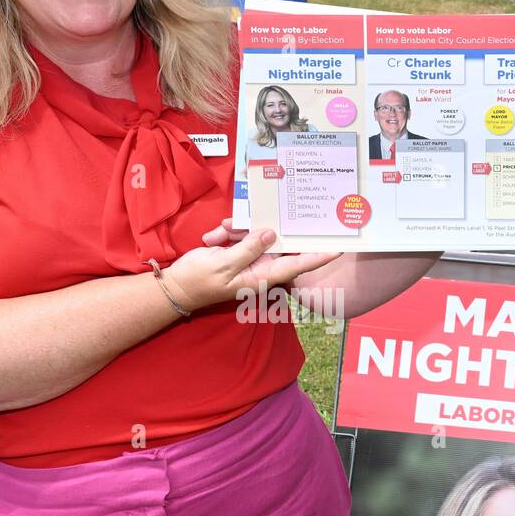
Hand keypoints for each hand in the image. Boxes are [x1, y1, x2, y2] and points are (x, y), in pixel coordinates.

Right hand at [162, 225, 337, 312]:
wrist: (176, 287)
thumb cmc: (197, 280)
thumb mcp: (222, 263)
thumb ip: (248, 248)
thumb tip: (271, 234)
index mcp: (261, 277)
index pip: (296, 265)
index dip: (318, 256)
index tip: (339, 248)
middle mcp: (260, 268)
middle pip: (273, 243)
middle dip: (256, 230)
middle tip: (233, 228)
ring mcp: (251, 260)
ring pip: (254, 236)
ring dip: (234, 232)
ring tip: (213, 238)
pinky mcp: (239, 252)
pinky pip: (240, 236)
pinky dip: (226, 234)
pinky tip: (212, 237)